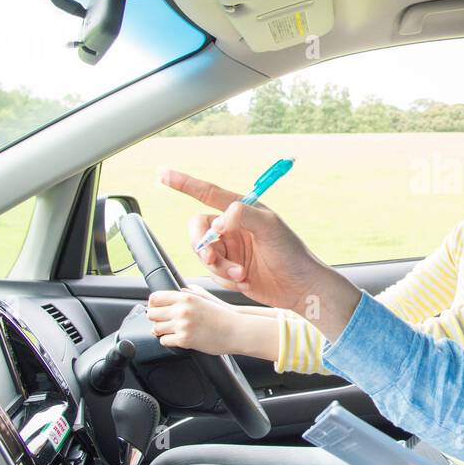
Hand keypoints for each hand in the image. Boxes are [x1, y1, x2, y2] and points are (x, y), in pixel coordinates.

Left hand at [147, 286, 242, 353]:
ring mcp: (182, 326)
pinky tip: (177, 338)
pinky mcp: (184, 340)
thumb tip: (177, 291)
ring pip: (156, 329)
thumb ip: (189, 293)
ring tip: (171, 331)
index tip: (155, 309)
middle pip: (152, 314)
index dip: (152, 304)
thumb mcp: (205, 297)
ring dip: (161, 331)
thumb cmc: (223, 314)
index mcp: (185, 297)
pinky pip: (164, 341)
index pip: (155, 298)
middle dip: (156, 319)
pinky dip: (168, 340)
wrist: (237, 330)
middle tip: (163, 322)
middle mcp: (181, 310)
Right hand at [158, 167, 338, 315]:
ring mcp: (231, 249)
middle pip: (197, 228)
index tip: (162, 175)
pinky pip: (211, 272)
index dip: (184, 183)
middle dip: (202, 244)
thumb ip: (243, 215)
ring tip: (239, 273)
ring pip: (203, 253)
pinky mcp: (229, 269)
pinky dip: (223, 278)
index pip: (208, 192)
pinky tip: (243, 280)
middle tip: (213, 257)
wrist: (300, 289)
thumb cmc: (292, 255)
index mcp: (243, 210)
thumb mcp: (271, 228)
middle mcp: (233, 227)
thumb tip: (219, 219)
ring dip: (218, 266)